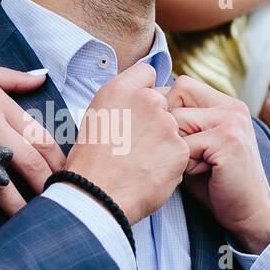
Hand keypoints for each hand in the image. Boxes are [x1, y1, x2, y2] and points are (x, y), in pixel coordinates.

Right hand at [0, 31, 65, 237]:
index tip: (70, 179)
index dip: (59, 163)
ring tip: (29, 227)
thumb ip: (14, 79)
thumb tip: (42, 78)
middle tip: (61, 209)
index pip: (41, 138)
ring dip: (14, 207)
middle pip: (27, 162)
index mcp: (1, 104)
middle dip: (47, 188)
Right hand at [63, 63, 187, 225]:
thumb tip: (132, 105)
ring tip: (141, 163)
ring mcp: (167, 124)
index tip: (140, 106)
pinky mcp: (181, 149)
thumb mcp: (94, 119)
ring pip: (173, 128)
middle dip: (155, 120)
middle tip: (137, 143)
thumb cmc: (89, 163)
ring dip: (163, 143)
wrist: (97, 196)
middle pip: (163, 103)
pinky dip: (170, 163)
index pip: (147, 73)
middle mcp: (147, 100)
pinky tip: (150, 174)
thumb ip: (119, 103)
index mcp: (120, 89)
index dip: (145, 89)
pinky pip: (180, 152)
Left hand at [165, 75, 269, 252]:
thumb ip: (179, 124)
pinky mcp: (228, 140)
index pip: (181, 85)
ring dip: (176, 148)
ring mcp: (232, 121)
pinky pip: (185, 145)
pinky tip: (202, 174)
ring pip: (175, 120)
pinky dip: (186, 164)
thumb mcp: (196, 146)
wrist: (248, 212)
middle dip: (168, 127)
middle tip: (185, 154)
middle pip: (175, 95)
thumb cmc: (215, 182)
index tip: (171, 138)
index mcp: (225, 104)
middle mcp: (231, 107)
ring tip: (194, 165)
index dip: (166, 110)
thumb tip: (140, 109)